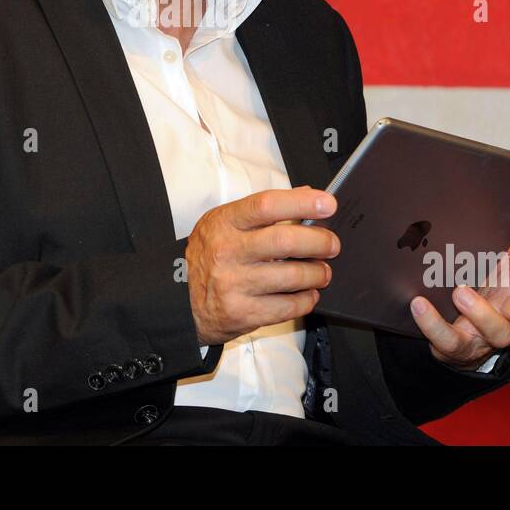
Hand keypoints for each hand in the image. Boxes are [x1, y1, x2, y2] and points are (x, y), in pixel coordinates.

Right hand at [186, 186, 340, 345]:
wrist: (177, 300)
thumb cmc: (209, 256)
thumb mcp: (224, 223)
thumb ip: (263, 210)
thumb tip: (307, 195)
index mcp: (224, 223)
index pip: (266, 205)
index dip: (301, 202)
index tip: (328, 203)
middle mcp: (227, 252)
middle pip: (285, 241)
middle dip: (319, 242)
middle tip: (332, 244)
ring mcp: (234, 284)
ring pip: (292, 276)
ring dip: (318, 273)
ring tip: (322, 272)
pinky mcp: (242, 314)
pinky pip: (287, 307)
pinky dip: (307, 300)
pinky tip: (308, 293)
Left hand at [409, 205, 509, 370]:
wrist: (461, 332)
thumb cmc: (483, 287)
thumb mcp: (499, 260)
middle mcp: (509, 313)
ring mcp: (486, 334)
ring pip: (496, 332)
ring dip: (481, 314)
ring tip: (460, 293)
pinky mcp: (460, 346)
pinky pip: (449, 339)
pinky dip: (433, 323)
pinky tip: (420, 304)